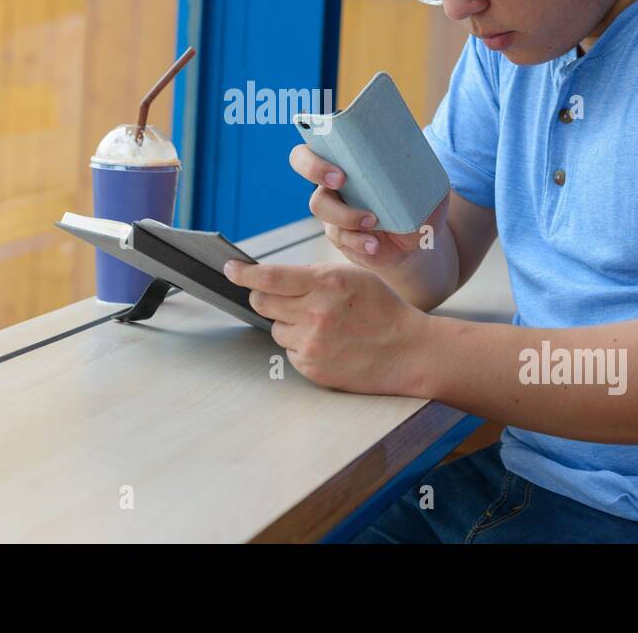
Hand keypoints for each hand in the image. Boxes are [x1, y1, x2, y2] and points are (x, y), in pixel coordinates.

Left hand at [223, 259, 430, 395]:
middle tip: (277, 298)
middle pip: (263, 303)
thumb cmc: (382, 309)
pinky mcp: (312, 367)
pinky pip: (289, 351)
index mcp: (326, 283)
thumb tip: (273, 278)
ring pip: (276, 328)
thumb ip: (313, 276)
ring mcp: (312, 343)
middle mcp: (316, 312)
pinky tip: (328, 343)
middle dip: (263, 298)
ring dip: (288, 324)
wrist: (408, 351)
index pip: (270, 277)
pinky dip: (301, 345)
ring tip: (322, 325)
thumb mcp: (352, 277)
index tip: (230, 269)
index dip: (244, 273)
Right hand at [289, 143, 449, 272]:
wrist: (416, 238)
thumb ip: (425, 174)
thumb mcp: (426, 185)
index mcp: (350, 157)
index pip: (318, 142)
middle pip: (304, 165)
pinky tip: (375, 245)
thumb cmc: (417, 201)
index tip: (340, 166)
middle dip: (316, 170)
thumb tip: (422, 165)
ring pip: (321, 207)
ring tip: (372, 222)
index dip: (316, 152)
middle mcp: (334, 178)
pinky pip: (340, 236)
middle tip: (342, 181)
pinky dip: (358, 242)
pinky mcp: (340, 235)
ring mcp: (333, 207)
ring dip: (345, 214)